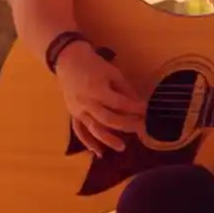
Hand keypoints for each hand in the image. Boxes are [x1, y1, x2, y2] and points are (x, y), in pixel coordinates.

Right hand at [54, 40, 146, 155]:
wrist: (67, 60)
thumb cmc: (92, 64)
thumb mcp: (112, 72)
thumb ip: (124, 88)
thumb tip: (137, 102)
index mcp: (97, 90)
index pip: (120, 103)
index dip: (134, 108)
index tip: (146, 111)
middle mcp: (87, 103)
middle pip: (109, 119)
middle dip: (126, 125)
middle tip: (140, 129)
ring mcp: (78, 110)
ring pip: (94, 128)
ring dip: (108, 139)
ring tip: (122, 147)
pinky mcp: (73, 114)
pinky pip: (80, 130)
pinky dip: (88, 142)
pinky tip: (98, 152)